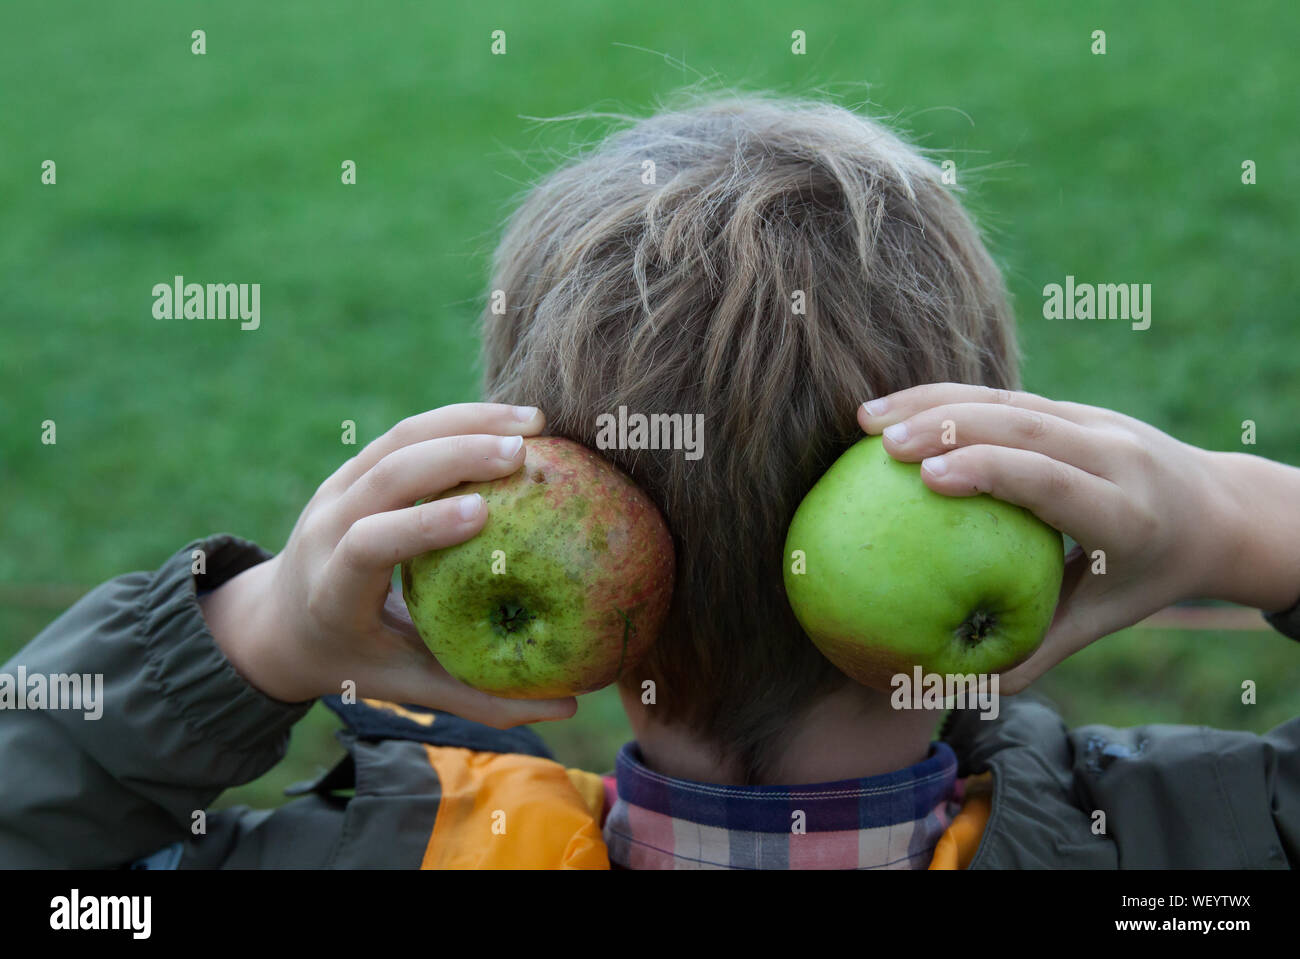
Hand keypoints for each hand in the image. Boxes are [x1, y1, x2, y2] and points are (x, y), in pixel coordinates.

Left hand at [200, 403, 578, 726]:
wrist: (279, 619)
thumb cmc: (355, 659)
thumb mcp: (407, 688)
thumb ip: (480, 699)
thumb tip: (567, 708)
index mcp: (331, 589)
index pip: (369, 543)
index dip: (422, 524)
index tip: (483, 513)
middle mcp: (324, 528)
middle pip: (386, 473)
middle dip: (455, 454)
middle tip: (523, 453)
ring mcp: (335, 489)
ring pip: (398, 438)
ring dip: (465, 423)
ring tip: (534, 423)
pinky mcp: (354, 468)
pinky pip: (406, 433)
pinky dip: (458, 421)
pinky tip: (511, 423)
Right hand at [859, 383, 1299, 691]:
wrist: (1217, 510)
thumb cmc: (1142, 579)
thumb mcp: (1102, 619)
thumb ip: (1036, 650)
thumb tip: (962, 690)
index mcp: (1127, 515)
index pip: (1054, 482)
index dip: (993, 472)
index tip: (930, 477)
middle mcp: (1116, 456)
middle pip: (1027, 429)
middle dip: (951, 427)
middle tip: (883, 446)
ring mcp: (1098, 422)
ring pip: (1011, 401)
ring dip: (935, 403)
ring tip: (867, 420)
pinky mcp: (1076, 407)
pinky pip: (1007, 396)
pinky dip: (948, 399)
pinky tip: (898, 411)